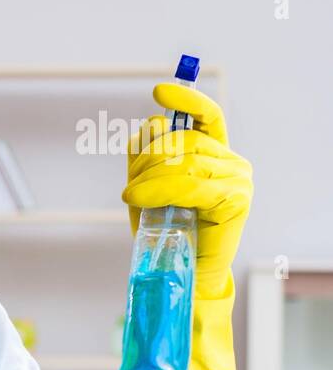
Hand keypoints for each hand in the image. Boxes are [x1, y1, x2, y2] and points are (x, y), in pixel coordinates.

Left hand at [122, 83, 252, 369]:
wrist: (181, 278)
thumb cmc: (164, 235)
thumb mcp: (148, 190)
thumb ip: (146, 160)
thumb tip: (145, 128)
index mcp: (215, 155)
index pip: (206, 117)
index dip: (185, 101)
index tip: (160, 91)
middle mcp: (232, 163)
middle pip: (180, 141)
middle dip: (146, 159)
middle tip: (131, 186)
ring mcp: (238, 180)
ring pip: (182, 161)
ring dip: (148, 178)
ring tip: (132, 197)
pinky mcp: (236, 201)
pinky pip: (190, 184)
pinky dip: (157, 189)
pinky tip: (135, 198)